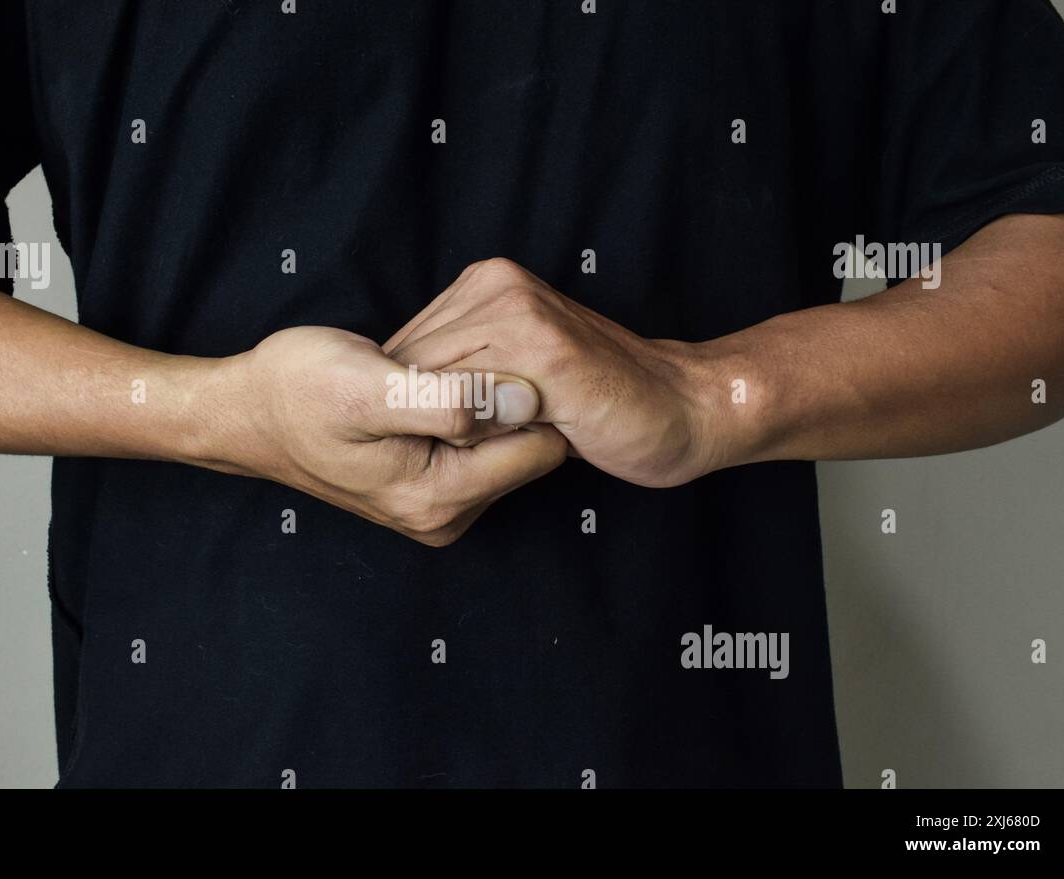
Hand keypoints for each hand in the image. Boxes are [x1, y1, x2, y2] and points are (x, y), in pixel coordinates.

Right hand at [191, 325, 567, 544]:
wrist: (247, 411)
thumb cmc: (298, 391)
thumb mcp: (370, 386)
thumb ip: (453, 400)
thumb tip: (529, 398)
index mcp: (439, 498)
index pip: (542, 448)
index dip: (529, 393)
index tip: (489, 359)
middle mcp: (447, 516)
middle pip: (530, 450)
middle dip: (508, 401)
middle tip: (450, 364)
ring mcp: (440, 506)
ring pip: (508, 445)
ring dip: (487, 403)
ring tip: (433, 375)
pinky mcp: (432, 488)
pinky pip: (481, 446)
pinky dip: (469, 411)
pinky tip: (430, 388)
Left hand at [384, 259, 712, 487]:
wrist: (680, 408)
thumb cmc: (591, 402)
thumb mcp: (509, 372)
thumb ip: (457, 369)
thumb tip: (382, 397)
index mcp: (485, 282)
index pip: (400, 351)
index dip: (407, 407)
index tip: (440, 438)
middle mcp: (496, 284)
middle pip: (406, 367)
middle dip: (420, 420)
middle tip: (468, 450)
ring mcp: (521, 312)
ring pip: (432, 388)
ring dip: (452, 432)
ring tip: (505, 440)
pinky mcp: (546, 352)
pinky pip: (472, 406)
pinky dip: (480, 438)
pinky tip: (521, 441)